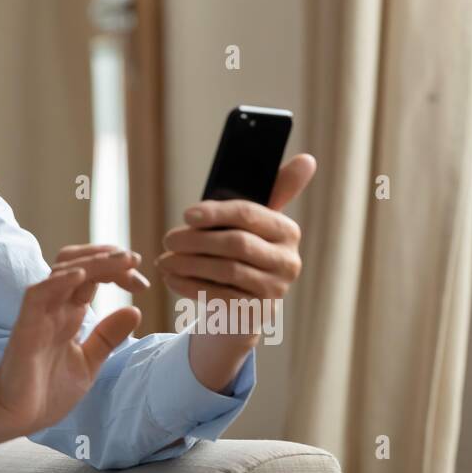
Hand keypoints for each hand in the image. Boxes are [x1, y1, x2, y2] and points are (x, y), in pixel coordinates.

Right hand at [0, 245, 145, 435]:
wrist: (17, 417)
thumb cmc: (46, 391)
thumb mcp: (89, 362)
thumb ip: (108, 336)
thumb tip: (134, 310)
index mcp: (69, 314)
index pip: (93, 276)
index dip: (117, 271)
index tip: (142, 282)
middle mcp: (55, 307)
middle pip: (78, 263)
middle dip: (108, 257)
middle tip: (135, 259)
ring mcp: (40, 314)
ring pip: (61, 270)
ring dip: (93, 260)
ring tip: (120, 259)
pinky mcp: (26, 326)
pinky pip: (39, 293)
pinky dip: (60, 280)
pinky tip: (82, 275)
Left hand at [156, 154, 315, 342]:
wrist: (243, 302)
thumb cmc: (241, 250)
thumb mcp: (250, 221)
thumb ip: (272, 191)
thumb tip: (308, 160)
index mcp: (287, 231)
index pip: (249, 214)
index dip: (216, 213)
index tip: (186, 214)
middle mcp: (288, 261)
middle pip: (236, 243)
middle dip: (196, 240)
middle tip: (168, 239)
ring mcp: (276, 289)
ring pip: (226, 270)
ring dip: (188, 264)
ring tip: (164, 260)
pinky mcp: (258, 312)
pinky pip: (220, 296)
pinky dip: (190, 286)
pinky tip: (171, 279)